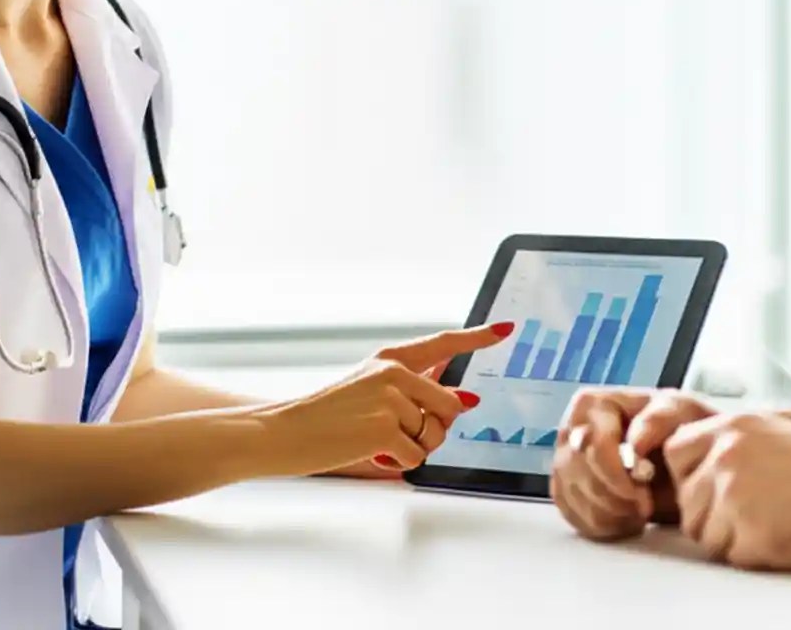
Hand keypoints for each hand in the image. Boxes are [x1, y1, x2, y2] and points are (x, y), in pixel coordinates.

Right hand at [265, 324, 511, 475]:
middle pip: (450, 406)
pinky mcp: (385, 426)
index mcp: (390, 358)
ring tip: (374, 441)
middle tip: (396, 434)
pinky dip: (396, 463)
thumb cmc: (325, 415)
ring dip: (412, 448)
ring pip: (434, 435)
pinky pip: (415, 456)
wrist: (283, 430)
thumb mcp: (370, 389)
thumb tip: (465, 397)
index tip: (506, 328)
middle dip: (433, 429)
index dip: (478, 337)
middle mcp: (393, 371)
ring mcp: (390, 397)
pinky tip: (368, 453)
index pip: (443, 343)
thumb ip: (417, 390)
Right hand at [551, 389, 714, 540]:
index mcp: (592, 405)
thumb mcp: (682, 412)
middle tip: (644, 507)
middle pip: (578, 474)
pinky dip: (601, 525)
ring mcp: (565, 460)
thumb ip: (660, 419)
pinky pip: (571, 515)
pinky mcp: (567, 489)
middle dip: (613, 498)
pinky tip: (625, 519)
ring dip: (609, 514)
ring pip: (572, 497)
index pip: (592, 448)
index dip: (616, 476)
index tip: (643, 493)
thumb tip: (634, 442)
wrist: (684, 455)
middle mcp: (571, 430)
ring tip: (638, 511)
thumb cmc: (680, 428)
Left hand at [665, 413, 790, 570]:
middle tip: (757, 512)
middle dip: (711, 515)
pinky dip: (752, 556)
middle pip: (685, 501)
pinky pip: (730, 556)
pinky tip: (784, 537)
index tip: (715, 489)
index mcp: (731, 427)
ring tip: (774, 522)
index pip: (675, 453)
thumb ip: (727, 445)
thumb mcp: (772, 435)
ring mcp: (735, 493)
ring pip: (702, 533)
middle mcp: (726, 455)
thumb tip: (688, 468)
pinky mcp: (750, 532)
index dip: (690, 477)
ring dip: (730, 538)